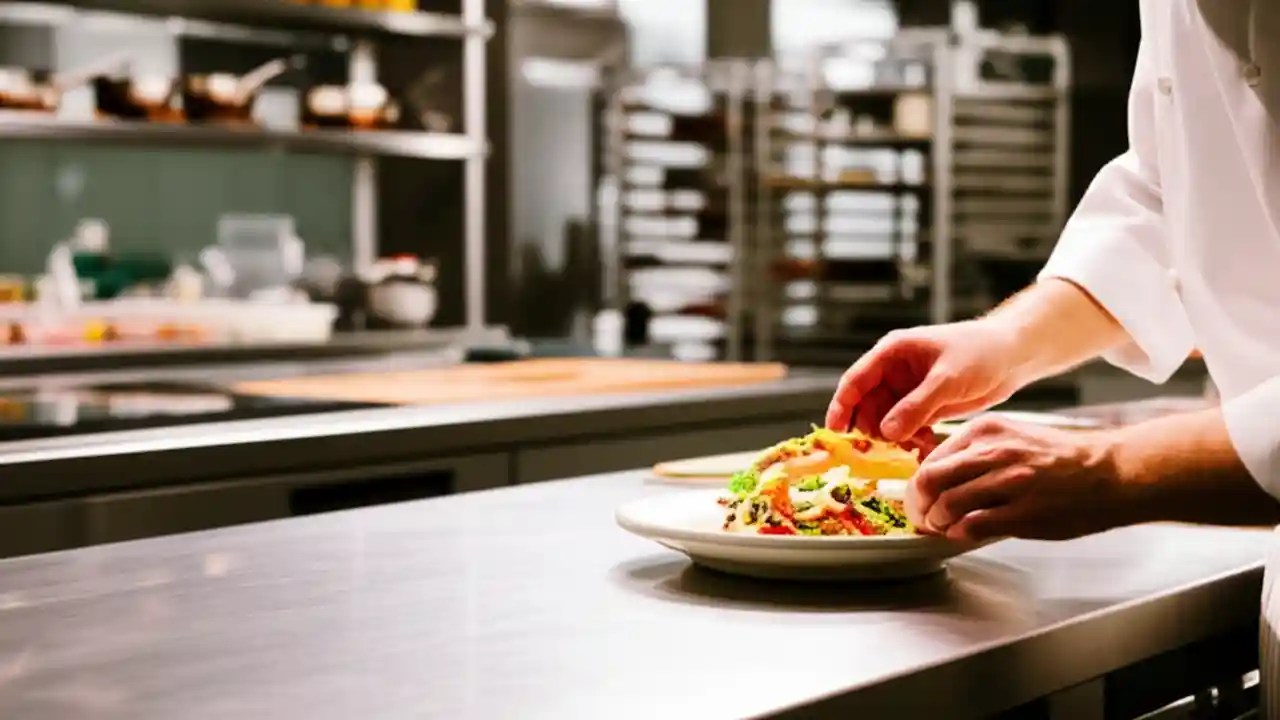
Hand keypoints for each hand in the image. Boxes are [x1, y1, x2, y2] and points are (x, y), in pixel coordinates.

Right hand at [824, 320, 1024, 442]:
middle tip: (881, 450)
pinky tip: (924, 446)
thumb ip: (917, 405)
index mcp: (892, 353)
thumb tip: (886, 432)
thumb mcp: (948, 379)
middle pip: (866, 405)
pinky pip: (904, 427)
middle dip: (871, 428)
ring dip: (893, 437)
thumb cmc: (980, 353)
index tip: (835, 432)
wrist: (1012, 356)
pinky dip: (910, 439)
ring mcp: (908, 390)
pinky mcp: (923, 406)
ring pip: (885, 420)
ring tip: (912, 447)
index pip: (855, 381)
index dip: (841, 406)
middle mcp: (894, 372)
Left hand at [905, 416, 1122, 541]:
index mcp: (986, 431)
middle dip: (918, 505)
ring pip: (946, 505)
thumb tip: (938, 476)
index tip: (918, 498)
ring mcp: (1008, 483)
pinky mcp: (1022, 512)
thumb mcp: (1011, 438)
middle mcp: (993, 453)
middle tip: (921, 518)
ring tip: (943, 529)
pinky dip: (958, 534)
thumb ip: (975, 453)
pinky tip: (963, 535)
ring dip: (937, 523)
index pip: (931, 458)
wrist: (1110, 473)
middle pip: (929, 480)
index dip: (918, 484)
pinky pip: (971, 526)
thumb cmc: (1062, 459)